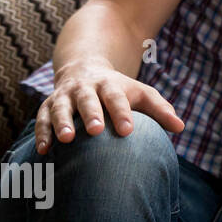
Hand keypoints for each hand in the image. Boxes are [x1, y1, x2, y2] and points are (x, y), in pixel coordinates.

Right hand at [35, 59, 183, 154]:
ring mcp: (64, 96)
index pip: (117, 99)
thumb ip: (160, 110)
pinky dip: (42, 134)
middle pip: (88, 100)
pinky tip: (44, 151)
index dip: (122, 113)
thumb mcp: (141, 94)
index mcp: (109, 85)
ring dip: (61, 122)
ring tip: (66, 139)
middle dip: (91, 114)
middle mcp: (85, 89)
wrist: (84, 69)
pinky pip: (41, 119)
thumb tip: (181, 127)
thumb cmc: (119, 90)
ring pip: (60, 108)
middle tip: (95, 131)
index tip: (128, 130)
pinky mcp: (47, 106)